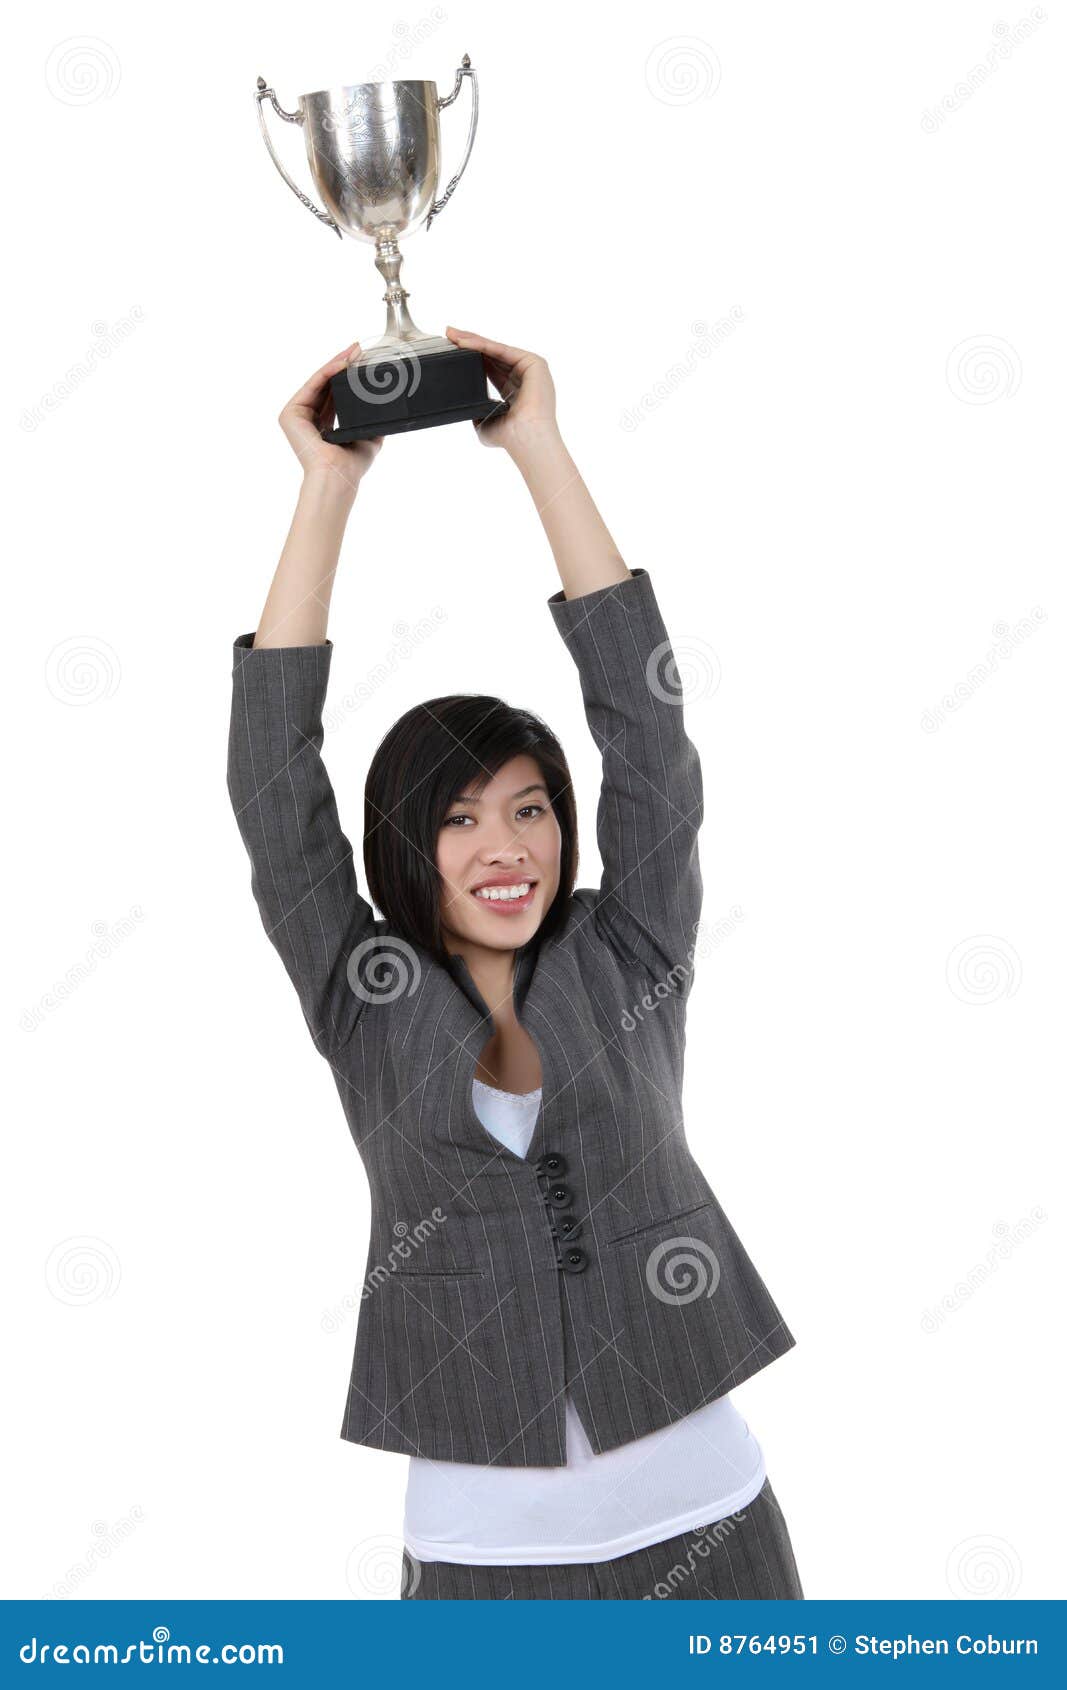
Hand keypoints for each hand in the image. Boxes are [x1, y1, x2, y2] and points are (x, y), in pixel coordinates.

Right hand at [278, 344, 384, 494]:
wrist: (339, 475)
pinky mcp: (290, 413)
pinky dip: (328, 372)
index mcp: (323, 427)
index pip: (334, 395)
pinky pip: (313, 385)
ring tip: (354, 351)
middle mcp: (308, 419)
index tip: (361, 360)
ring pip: (319, 382)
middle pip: (326, 384)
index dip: (347, 376)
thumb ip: (372, 422)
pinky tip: (343, 363)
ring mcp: (297, 415)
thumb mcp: (368, 438)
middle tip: (359, 348)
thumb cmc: (352, 465)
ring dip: (337, 364)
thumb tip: (388, 407)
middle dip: (342, 365)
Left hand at [444, 328, 559, 456]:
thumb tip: (466, 407)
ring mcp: (530, 368)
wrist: (524, 438)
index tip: (452, 349)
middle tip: (448, 334)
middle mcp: (523, 377)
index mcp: (513, 391)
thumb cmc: (508, 437)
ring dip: (473, 340)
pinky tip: (465, 342)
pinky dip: (483, 345)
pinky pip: (502, 350)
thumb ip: (477, 411)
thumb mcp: (484, 422)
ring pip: (496, 349)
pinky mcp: (534, 362)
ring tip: (452, 335)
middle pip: (491, 354)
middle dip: (469, 343)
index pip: (490, 368)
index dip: (472, 357)